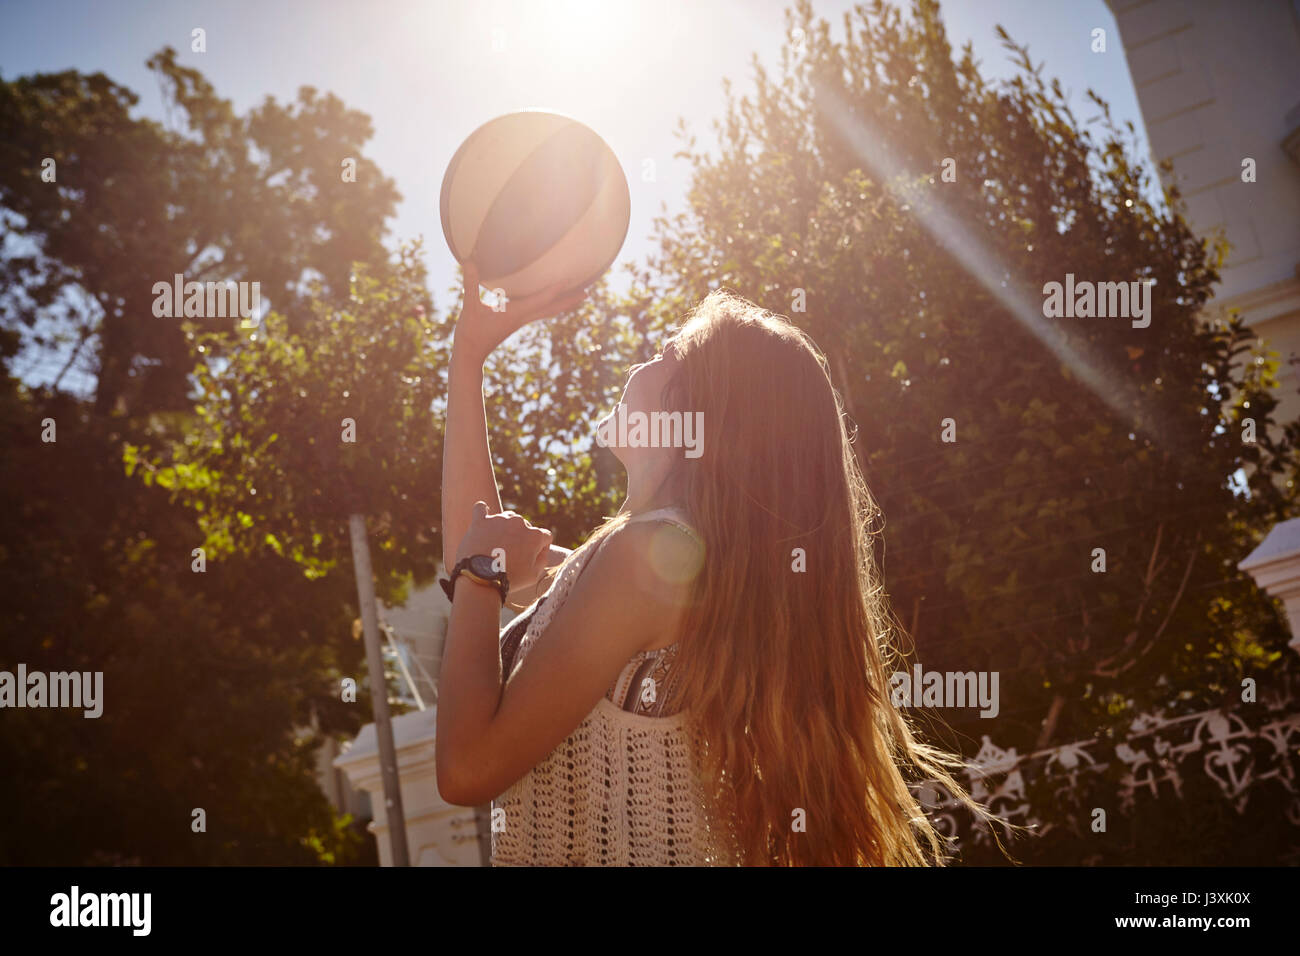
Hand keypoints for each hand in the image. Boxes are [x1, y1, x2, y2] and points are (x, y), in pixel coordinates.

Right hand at [452, 262, 589, 365]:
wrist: (470, 355)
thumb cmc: (470, 332)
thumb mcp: (470, 307)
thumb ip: (470, 284)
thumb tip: (468, 261)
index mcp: (515, 313)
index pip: (540, 300)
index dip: (554, 289)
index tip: (569, 280)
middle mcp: (522, 317)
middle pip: (551, 308)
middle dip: (569, 300)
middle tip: (588, 293)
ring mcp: (521, 321)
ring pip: (547, 311)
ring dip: (563, 303)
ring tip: (578, 296)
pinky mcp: (516, 322)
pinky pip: (539, 312)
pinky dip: (550, 305)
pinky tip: (551, 301)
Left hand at [454, 501, 552, 594]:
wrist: (481, 579)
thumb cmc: (509, 579)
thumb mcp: (534, 575)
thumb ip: (543, 558)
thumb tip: (542, 549)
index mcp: (535, 535)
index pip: (544, 536)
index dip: (540, 548)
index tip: (530, 558)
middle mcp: (519, 522)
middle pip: (525, 527)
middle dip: (520, 538)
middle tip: (511, 555)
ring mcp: (499, 520)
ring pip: (506, 518)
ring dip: (504, 528)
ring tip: (496, 545)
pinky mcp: (480, 521)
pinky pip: (480, 508)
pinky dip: (482, 513)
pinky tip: (483, 519)